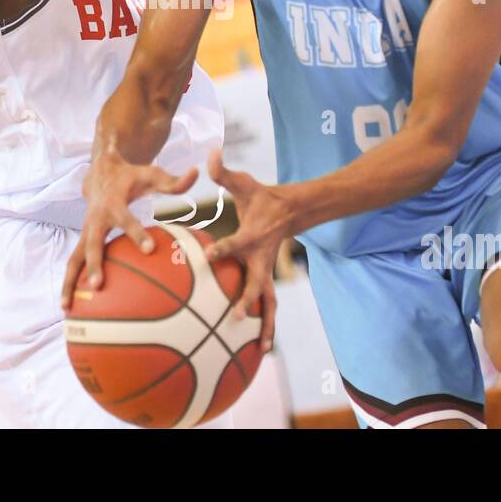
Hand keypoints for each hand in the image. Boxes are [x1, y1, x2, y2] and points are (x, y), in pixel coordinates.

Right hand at [61, 151, 197, 309]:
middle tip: (99, 284)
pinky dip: (70, 284)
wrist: (99, 173)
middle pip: (92, 244)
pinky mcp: (82, 241)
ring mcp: (85, 232)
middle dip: (95, 264)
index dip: (137, 233)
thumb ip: (174, 181)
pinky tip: (70, 307)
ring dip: (70, 282)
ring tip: (67, 307)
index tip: (150, 250)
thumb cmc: (131, 177)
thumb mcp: (152, 175)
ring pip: (74, 258)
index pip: (126, 219)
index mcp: (114, 204)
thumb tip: (196, 173)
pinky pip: (74, 264)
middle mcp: (96, 220)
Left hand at [203, 149, 289, 353]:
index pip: (235, 243)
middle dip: (248, 299)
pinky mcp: (267, 278)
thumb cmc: (261, 196)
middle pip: (256, 283)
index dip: (223, 249)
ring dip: (267, 324)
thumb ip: (224, 171)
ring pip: (269, 302)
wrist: (291, 210)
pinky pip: (268, 305)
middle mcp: (261, 258)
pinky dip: (267, 325)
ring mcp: (266, 271)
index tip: (210, 257)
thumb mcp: (243, 181)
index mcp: (252, 236)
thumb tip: (209, 153)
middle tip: (238, 316)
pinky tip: (261, 348)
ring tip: (263, 348)